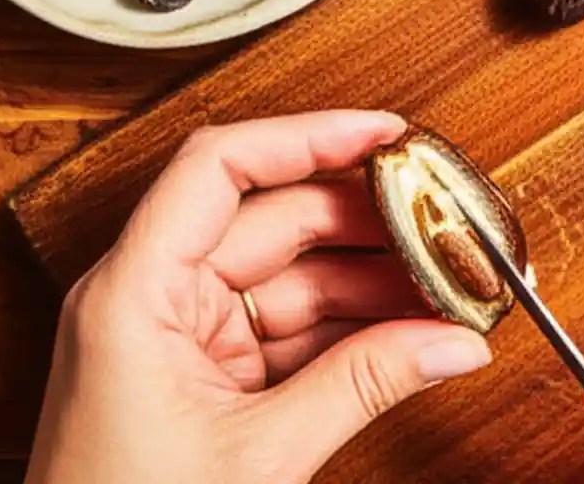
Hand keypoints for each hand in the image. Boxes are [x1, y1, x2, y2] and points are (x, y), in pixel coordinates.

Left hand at [25, 111, 493, 483]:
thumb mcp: (258, 455)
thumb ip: (364, 385)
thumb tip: (450, 341)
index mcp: (133, 293)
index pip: (221, 167)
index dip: (308, 137)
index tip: (383, 133)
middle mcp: (153, 298)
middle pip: (273, 220)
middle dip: (366, 222)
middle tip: (440, 223)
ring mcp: (183, 337)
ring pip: (293, 278)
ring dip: (371, 281)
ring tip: (443, 286)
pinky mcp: (208, 376)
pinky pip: (292, 329)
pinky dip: (352, 330)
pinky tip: (408, 332)